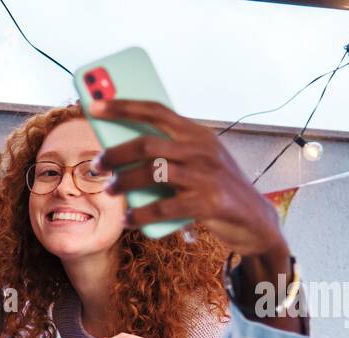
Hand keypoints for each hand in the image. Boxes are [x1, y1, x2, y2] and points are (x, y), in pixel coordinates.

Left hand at [89, 98, 288, 261]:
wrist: (254, 221)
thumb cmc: (215, 188)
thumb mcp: (197, 163)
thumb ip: (168, 153)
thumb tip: (118, 151)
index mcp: (197, 134)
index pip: (156, 110)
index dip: (123, 106)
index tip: (94, 106)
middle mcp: (202, 150)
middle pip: (147, 143)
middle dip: (115, 153)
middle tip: (97, 164)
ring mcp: (206, 175)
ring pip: (151, 173)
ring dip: (123, 183)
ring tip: (109, 190)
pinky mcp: (208, 203)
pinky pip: (163, 208)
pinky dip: (140, 214)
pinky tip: (128, 219)